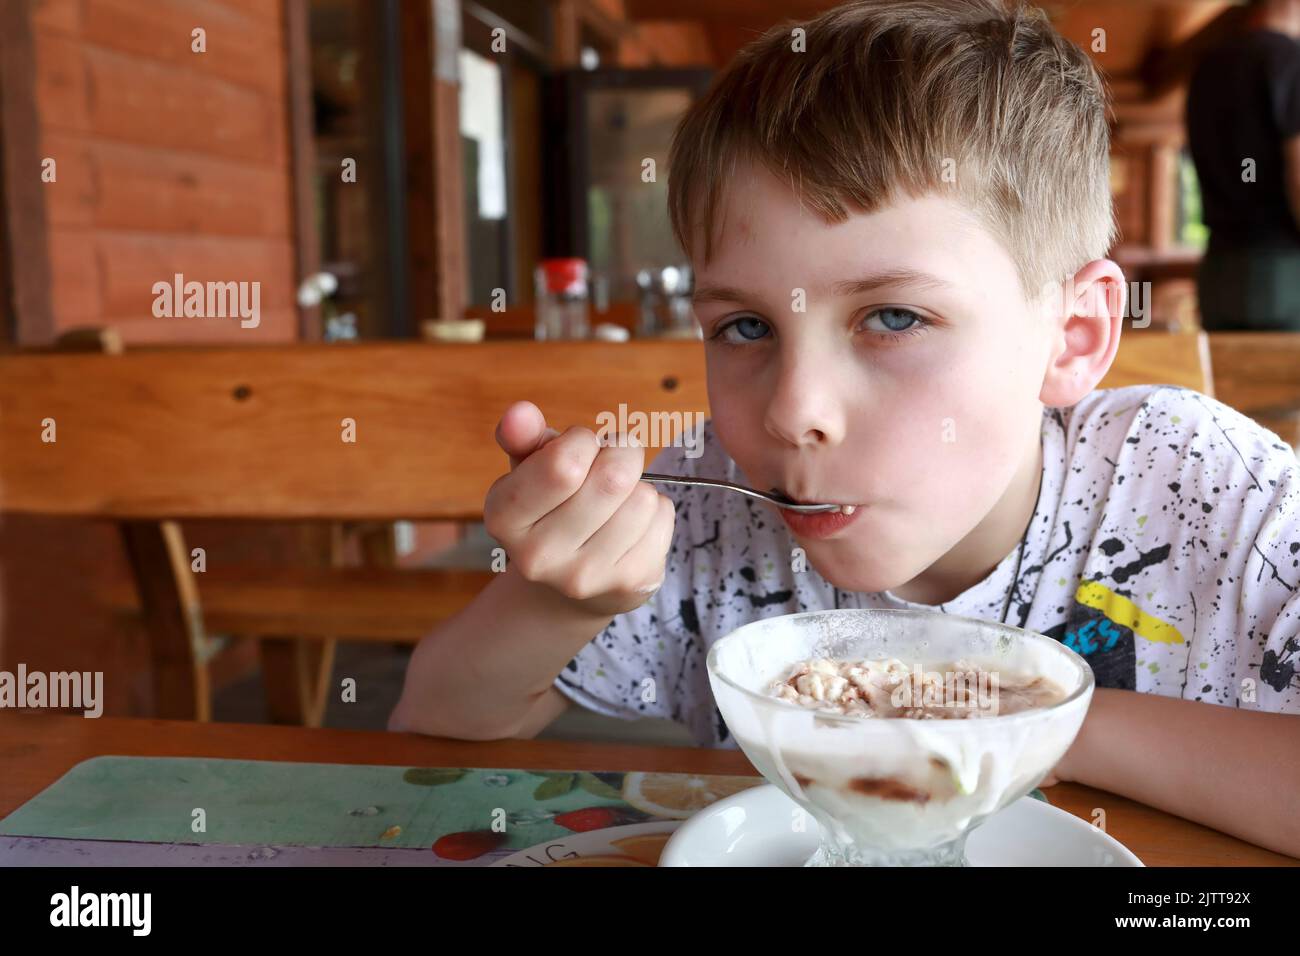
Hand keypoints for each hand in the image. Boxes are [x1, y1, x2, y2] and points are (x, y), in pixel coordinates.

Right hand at [484, 401, 676, 618]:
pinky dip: (656, 511)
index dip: (583, 441)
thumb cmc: (552, 506)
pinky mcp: (628, 585)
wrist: (567, 585)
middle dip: (620, 454)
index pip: (565, 464)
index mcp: (505, 517)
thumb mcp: (530, 467)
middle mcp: (538, 555)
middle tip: (608, 464)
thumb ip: (523, 436)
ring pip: (643, 498)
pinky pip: (663, 518)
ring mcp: (585, 577)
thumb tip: (520, 412)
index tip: (578, 448)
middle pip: (614, 478)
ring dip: (638, 486)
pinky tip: (630, 525)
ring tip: (616, 501)